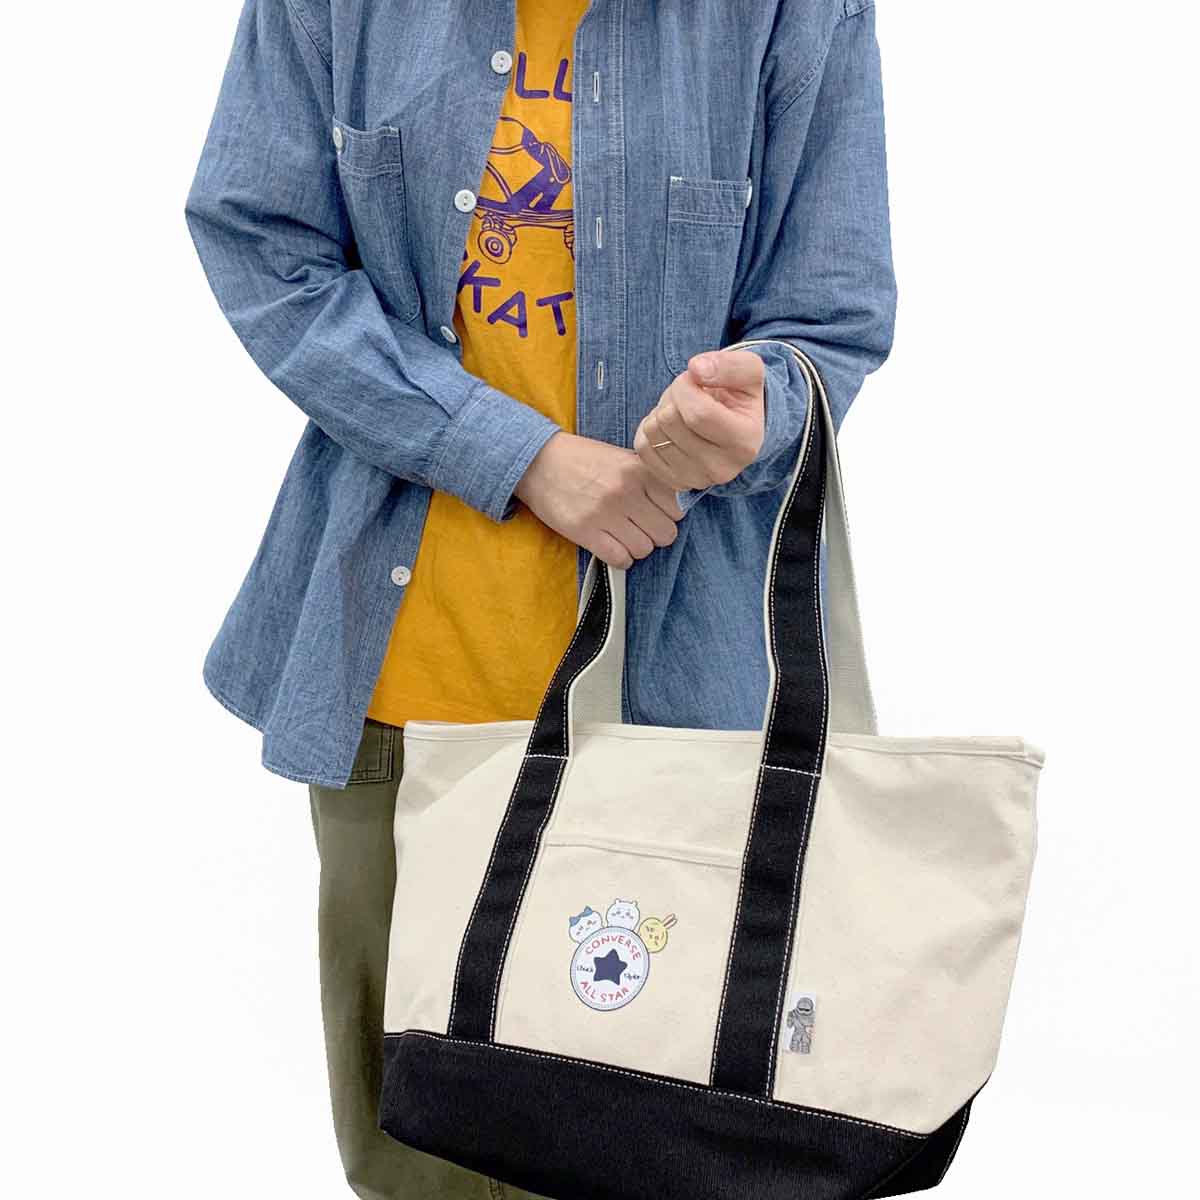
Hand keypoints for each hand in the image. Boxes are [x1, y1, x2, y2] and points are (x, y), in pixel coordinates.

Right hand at [513, 432, 683, 567]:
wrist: (538, 462)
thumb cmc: (581, 460)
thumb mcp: (620, 457)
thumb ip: (648, 477)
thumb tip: (676, 503)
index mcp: (638, 470)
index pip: (677, 507)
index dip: (669, 514)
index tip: (656, 513)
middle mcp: (626, 491)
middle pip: (666, 533)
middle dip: (656, 535)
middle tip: (640, 528)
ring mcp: (606, 513)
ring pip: (645, 549)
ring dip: (636, 547)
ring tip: (623, 536)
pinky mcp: (586, 532)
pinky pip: (621, 559)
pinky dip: (620, 558)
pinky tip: (612, 546)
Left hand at [633, 350, 765, 490]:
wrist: (735, 426)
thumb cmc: (739, 396)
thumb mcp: (747, 370)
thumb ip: (727, 364)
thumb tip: (696, 369)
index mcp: (744, 442)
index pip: (697, 413)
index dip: (685, 387)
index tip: (693, 378)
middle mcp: (722, 468)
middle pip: (670, 421)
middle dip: (673, 396)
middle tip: (688, 395)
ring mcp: (696, 480)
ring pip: (653, 433)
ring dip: (660, 412)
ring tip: (681, 410)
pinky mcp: (674, 482)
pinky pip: (642, 448)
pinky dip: (649, 430)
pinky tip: (669, 427)